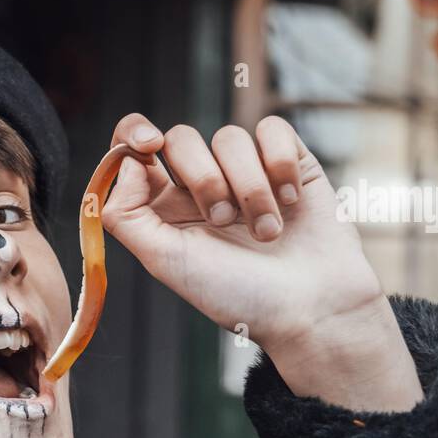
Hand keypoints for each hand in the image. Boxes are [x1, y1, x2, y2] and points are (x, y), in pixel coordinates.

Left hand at [101, 113, 423, 411]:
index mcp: (164, 208)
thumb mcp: (165, 262)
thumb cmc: (237, 294)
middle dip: (204, 179)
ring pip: (230, 136)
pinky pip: (272, 129)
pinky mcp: (290, 162)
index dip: (134, 134)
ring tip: (268, 232)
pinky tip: (291, 203)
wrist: (311, 308)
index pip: (133, 148)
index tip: (151, 147)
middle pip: (182, 138)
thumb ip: (126, 215)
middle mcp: (202, 185)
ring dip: (249, 188)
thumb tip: (126, 162)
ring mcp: (246, 171)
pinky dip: (279, 165)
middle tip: (224, 222)